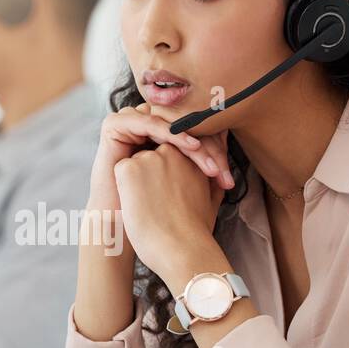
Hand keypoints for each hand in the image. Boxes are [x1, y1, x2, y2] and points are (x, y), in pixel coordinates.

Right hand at [88, 103, 233, 211]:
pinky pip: (149, 121)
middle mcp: (144, 126)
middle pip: (182, 126)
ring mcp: (129, 123)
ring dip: (193, 140)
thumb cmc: (151, 214)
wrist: (120, 226)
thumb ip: (205, 172)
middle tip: (223, 172)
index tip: (230, 178)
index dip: (213, 151)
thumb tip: (234, 161)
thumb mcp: (184, 188)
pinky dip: (171, 131)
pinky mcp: (114, 125)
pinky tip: (190, 146)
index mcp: (158, 136)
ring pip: (169, 122)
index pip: (190, 134)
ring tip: (210, 164)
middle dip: (207, 148)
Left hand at [114, 138, 227, 288]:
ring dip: (135, 184)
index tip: (168, 203)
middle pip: (150, 161)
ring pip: (134, 166)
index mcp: (190, 159)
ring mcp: (149, 158)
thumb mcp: (211, 203)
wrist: (181, 248)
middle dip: (149, 180)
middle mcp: (171, 153)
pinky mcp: (130, 168)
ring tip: (147, 209)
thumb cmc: (195, 233)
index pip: (167, 163)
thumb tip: (212, 181)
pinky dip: (122, 189)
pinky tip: (136, 206)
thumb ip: (210, 185)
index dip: (163, 184)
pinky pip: (119, 172)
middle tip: (156, 207)